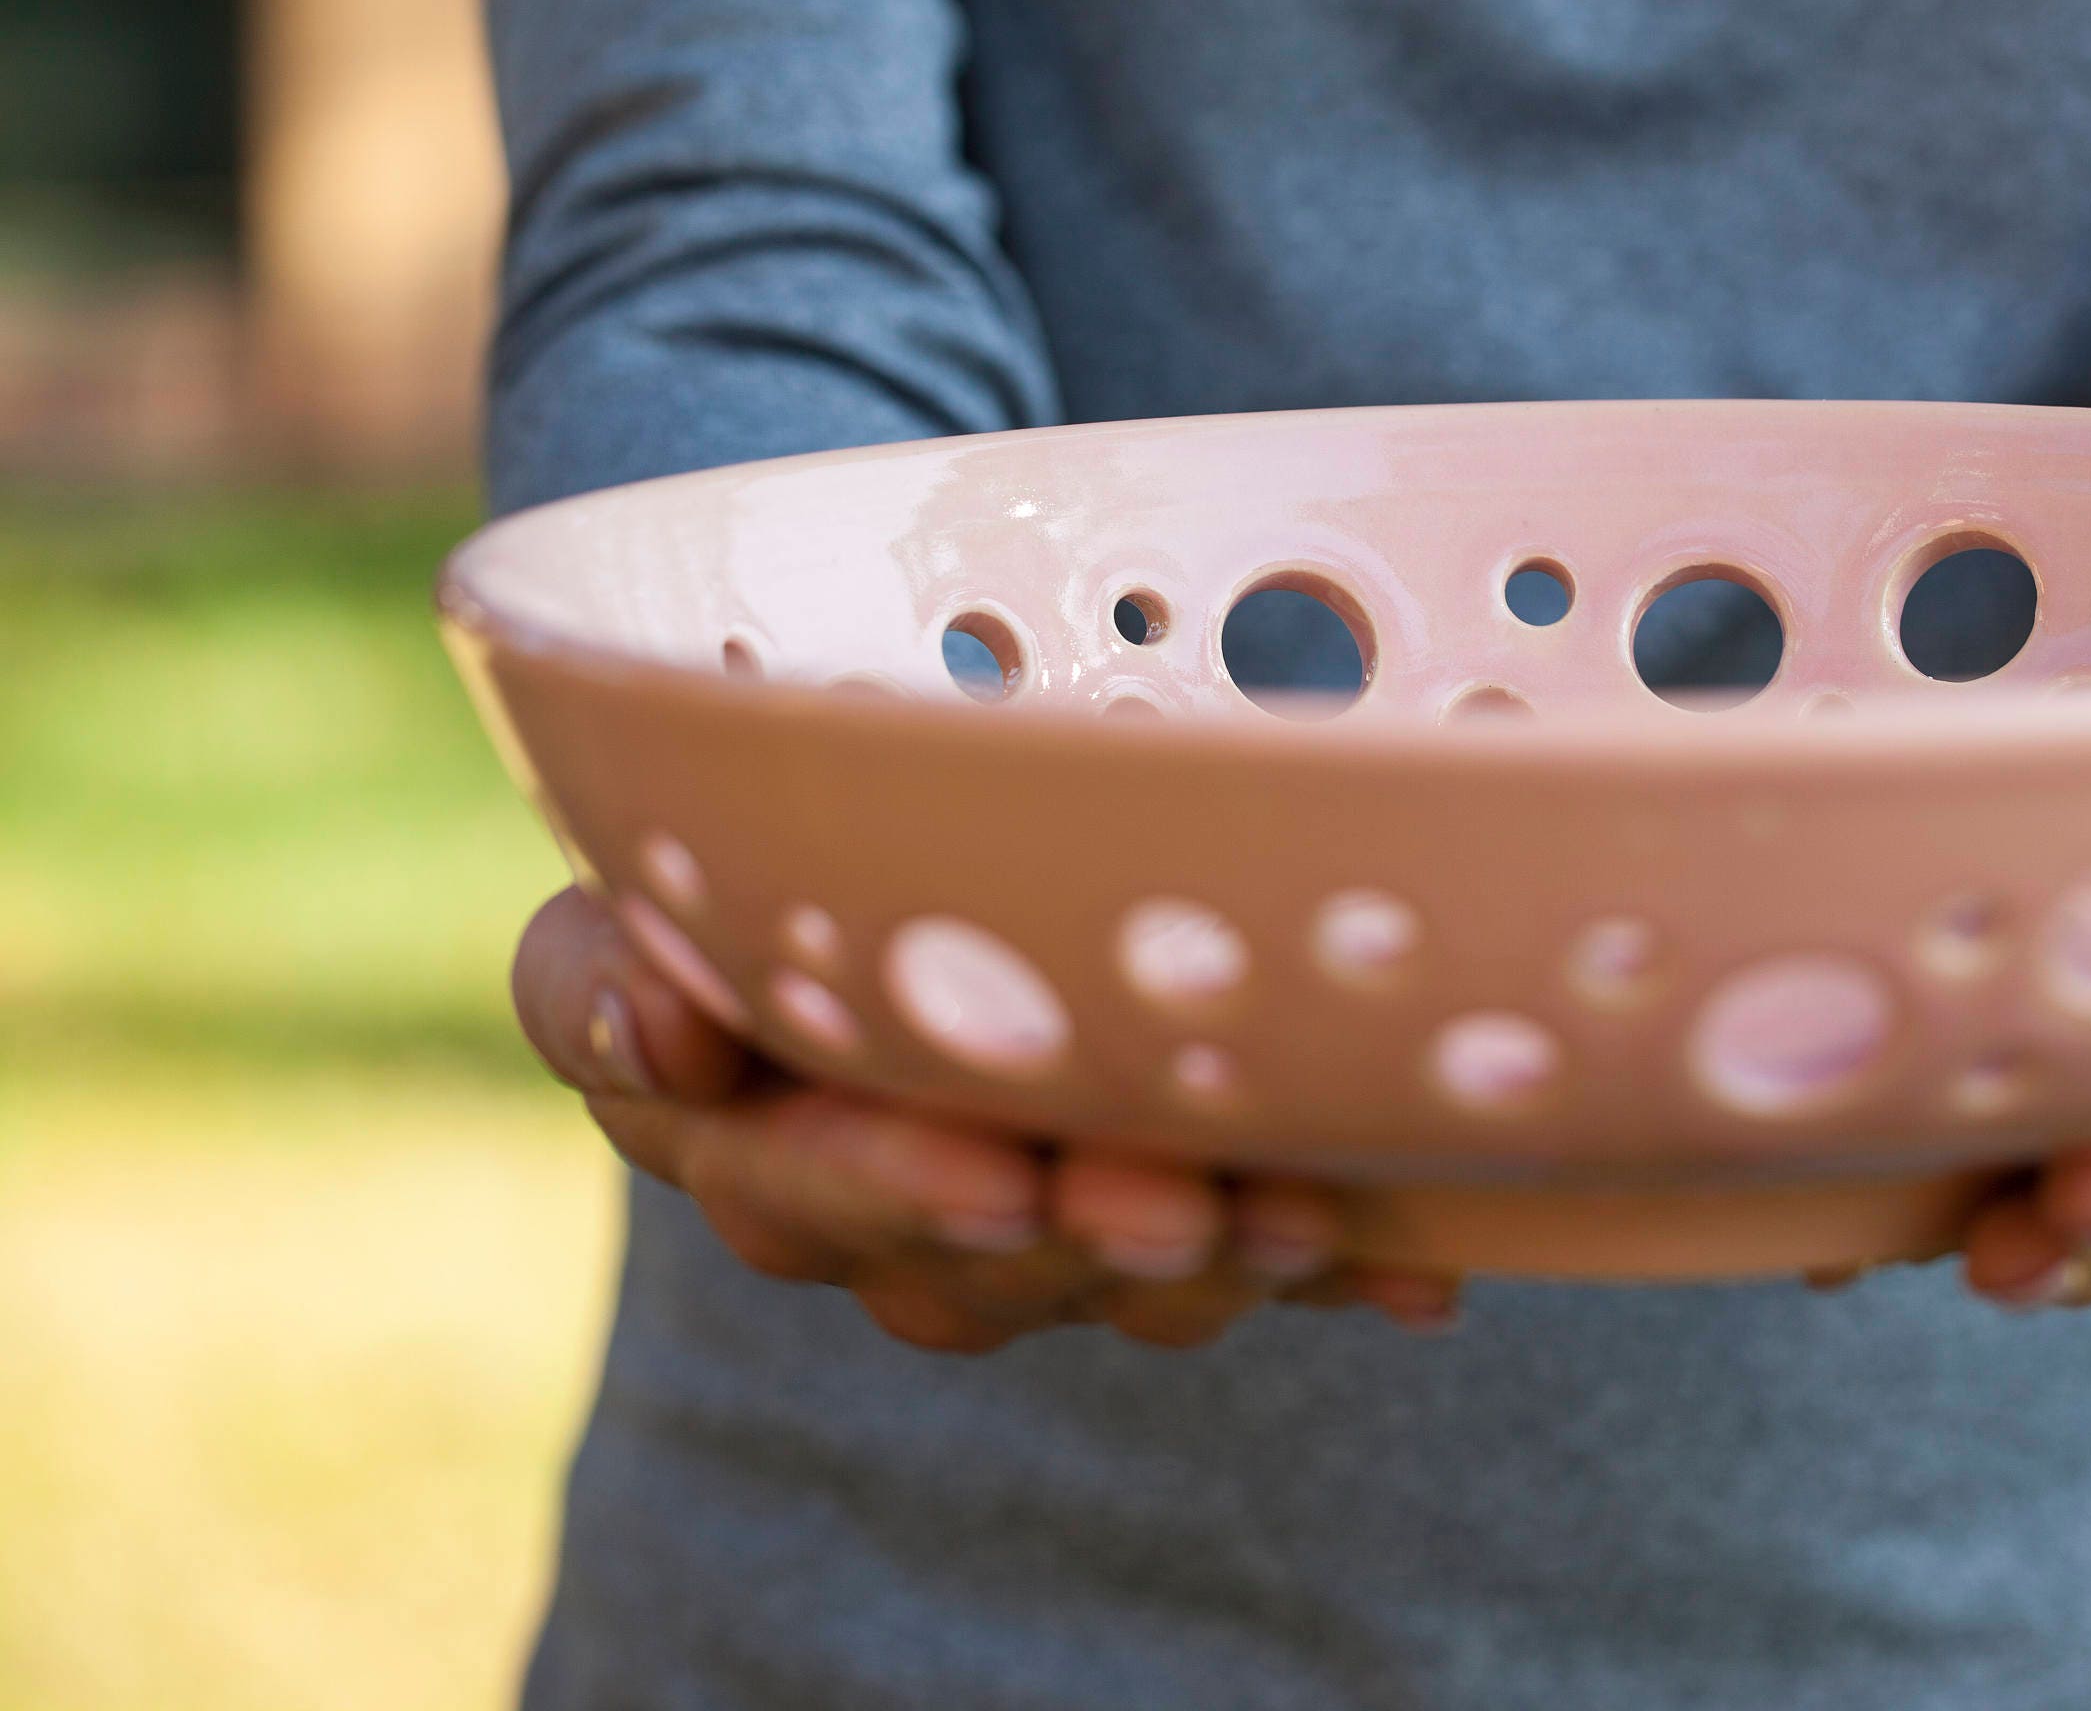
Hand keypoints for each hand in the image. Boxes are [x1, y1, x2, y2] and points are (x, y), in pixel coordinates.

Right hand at [509, 887, 1460, 1352]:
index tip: (995, 1175)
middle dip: (1085, 1229)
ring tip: (1295, 1212)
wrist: (844, 876)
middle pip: (974, 1260)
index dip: (893, 1187)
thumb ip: (603, 968)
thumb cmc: (723, 870)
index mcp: (731, 1132)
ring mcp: (1019, 1229)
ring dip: (1211, 1255)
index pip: (791, 1185)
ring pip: (1108, 1281)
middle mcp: (870, 1213)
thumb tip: (657, 1024)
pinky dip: (1339, 1261)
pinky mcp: (1150, 1216)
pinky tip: (1426, 1269)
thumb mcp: (635, 891)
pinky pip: (1241, 1261)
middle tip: (1177, 1202)